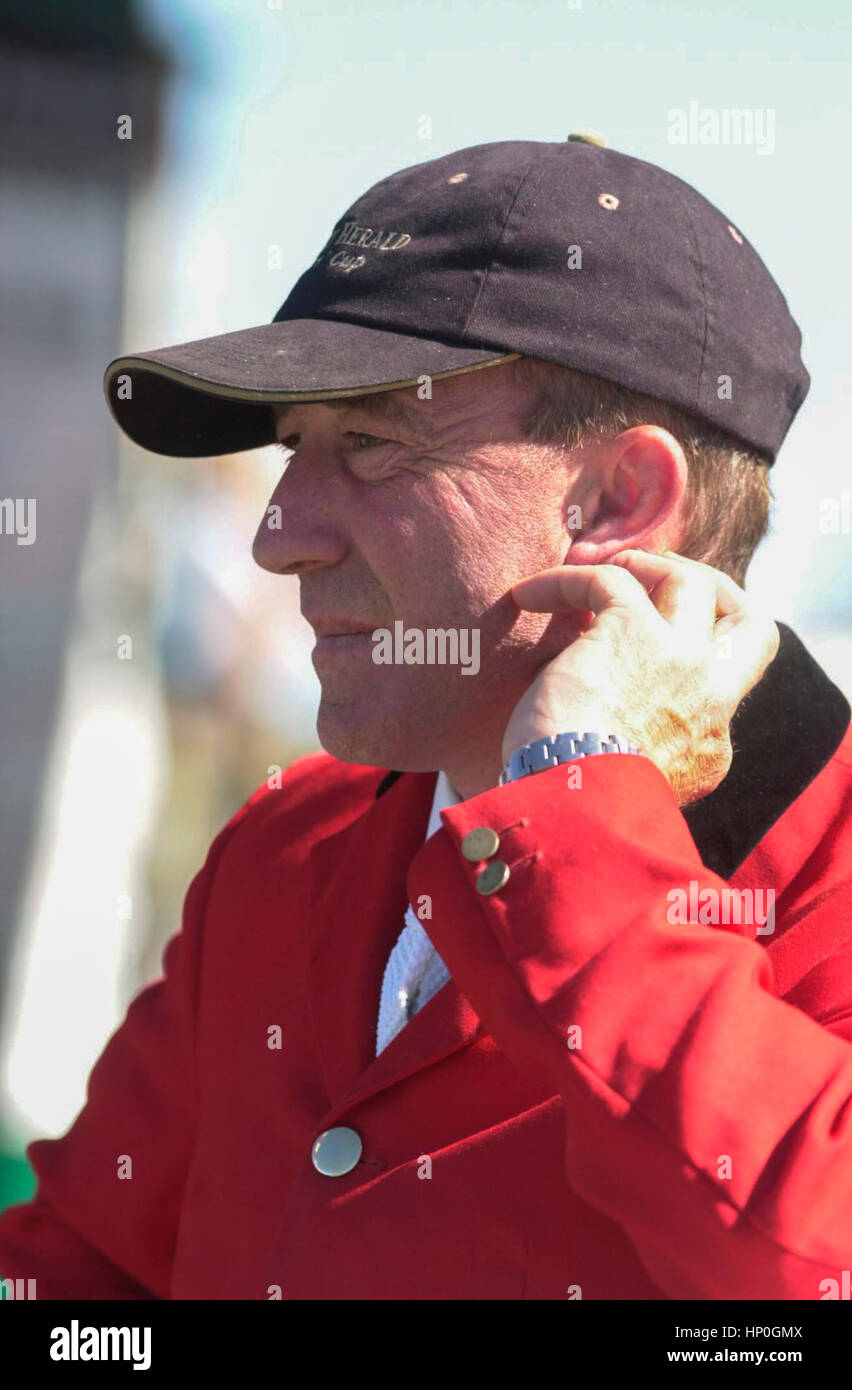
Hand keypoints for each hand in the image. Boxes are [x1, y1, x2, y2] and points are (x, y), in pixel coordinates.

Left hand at [502, 550, 778, 805]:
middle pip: (749, 623)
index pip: (725, 687)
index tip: (658, 650)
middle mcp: (707, 697)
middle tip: (663, 580)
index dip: (698, 659)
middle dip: (714, 591)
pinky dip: (564, 579)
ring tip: (594, 571)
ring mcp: (679, 658)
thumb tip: (590, 743)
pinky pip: (607, 578)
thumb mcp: (627, 792)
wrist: (576, 808)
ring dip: (644, 566)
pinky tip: (526, 596)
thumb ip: (629, 760)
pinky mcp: (631, 629)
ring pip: (690, 582)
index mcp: (708, 746)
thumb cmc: (582, 810)